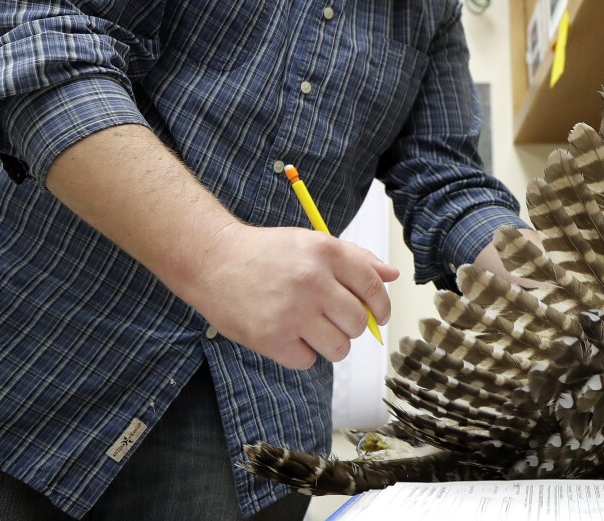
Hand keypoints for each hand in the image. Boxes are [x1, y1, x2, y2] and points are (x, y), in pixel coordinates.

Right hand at [192, 224, 398, 369]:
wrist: (212, 261)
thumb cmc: (265, 253)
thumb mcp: (312, 242)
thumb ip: (355, 258)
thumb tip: (391, 274)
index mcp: (326, 252)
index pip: (373, 286)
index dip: (382, 305)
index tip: (379, 314)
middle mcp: (312, 281)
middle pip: (359, 322)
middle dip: (353, 327)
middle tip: (335, 320)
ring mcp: (291, 312)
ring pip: (339, 347)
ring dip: (331, 344)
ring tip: (312, 329)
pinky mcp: (271, 338)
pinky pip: (307, 360)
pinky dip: (301, 354)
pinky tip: (288, 335)